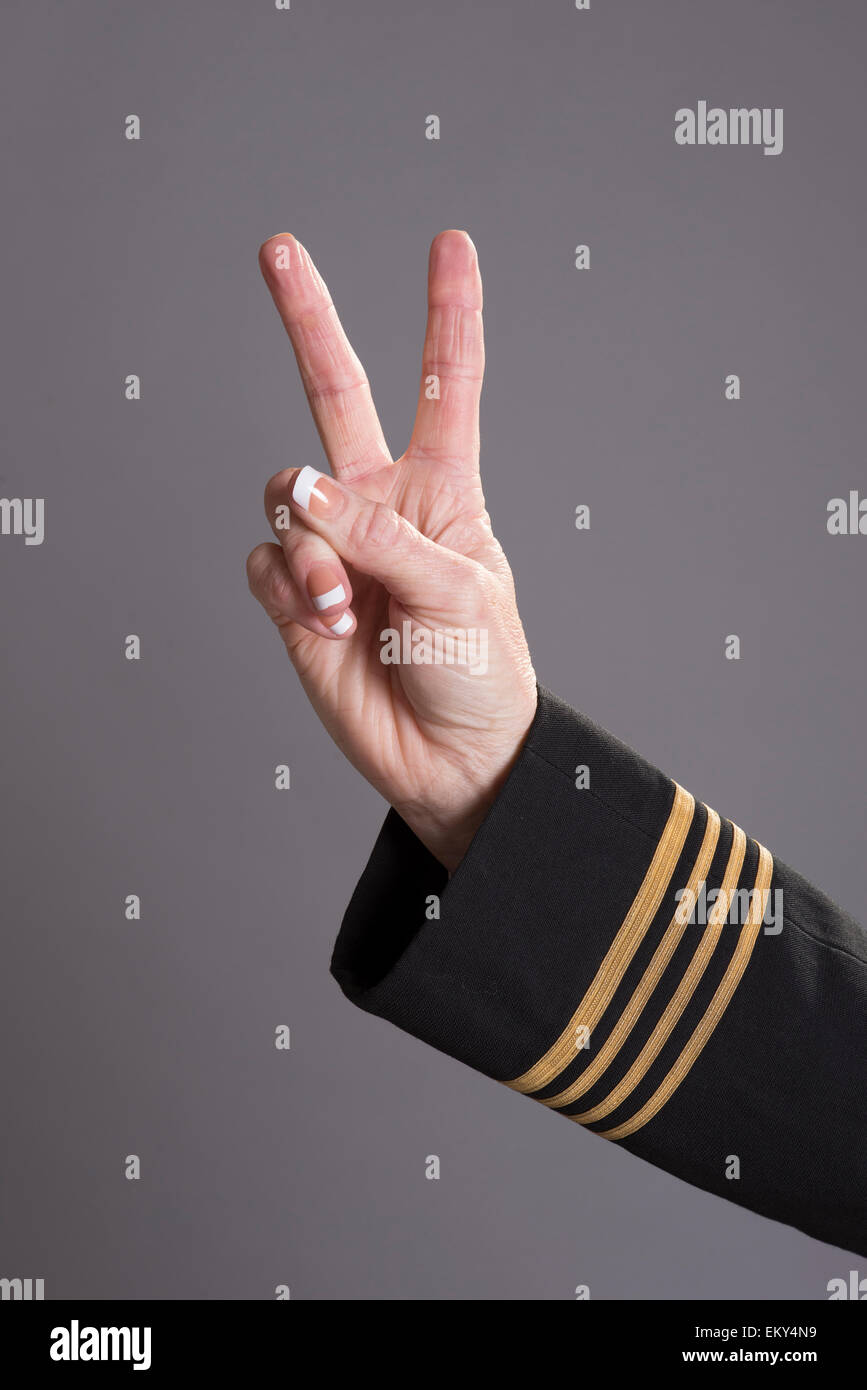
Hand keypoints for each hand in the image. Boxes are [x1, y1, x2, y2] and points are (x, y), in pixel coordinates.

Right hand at [246, 230, 536, 871]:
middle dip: (307, 320)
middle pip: (335, 394)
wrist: (452, 761)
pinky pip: (266, 561)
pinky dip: (290, 586)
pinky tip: (324, 620)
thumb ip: (379, 531)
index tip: (451, 245)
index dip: (447, 315)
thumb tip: (298, 486)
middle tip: (278, 250)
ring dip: (310, 546)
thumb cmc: (482, 675)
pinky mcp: (294, 599)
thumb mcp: (459, 591)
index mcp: (444, 491)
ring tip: (343, 603)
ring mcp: (334, 550)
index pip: (446, 385)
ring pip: (287, 496)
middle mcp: (381, 507)